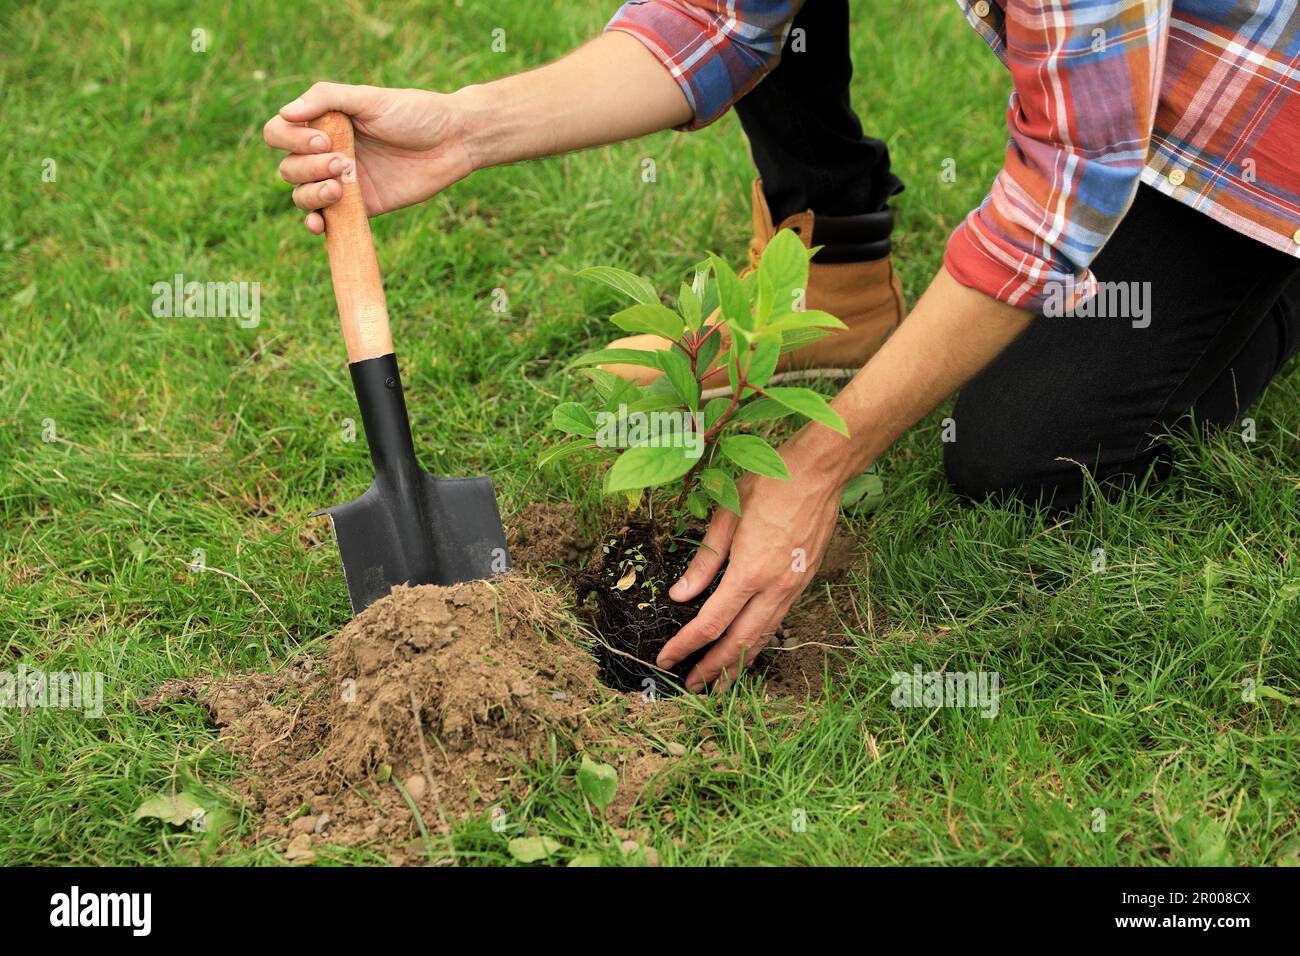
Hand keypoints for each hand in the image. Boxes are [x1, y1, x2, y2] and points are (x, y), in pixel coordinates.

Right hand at [263, 82, 473, 233]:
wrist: (453, 141)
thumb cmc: (413, 112)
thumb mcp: (369, 98)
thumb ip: (327, 99)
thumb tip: (286, 112)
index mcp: (323, 123)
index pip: (279, 133)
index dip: (289, 139)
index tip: (323, 139)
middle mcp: (326, 153)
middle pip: (288, 168)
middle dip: (307, 167)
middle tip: (343, 161)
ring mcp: (341, 183)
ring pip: (301, 195)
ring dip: (310, 194)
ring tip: (338, 188)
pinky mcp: (360, 209)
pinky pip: (327, 221)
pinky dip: (316, 224)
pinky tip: (319, 224)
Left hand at [656, 438, 844, 691]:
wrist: (818, 474)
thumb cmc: (768, 486)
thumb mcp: (725, 516)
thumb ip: (703, 562)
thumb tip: (680, 596)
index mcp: (749, 571)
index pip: (710, 622)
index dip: (686, 645)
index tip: (666, 659)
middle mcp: (773, 589)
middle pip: (738, 642)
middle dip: (712, 669)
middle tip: (691, 687)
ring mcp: (792, 589)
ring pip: (761, 638)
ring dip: (738, 664)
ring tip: (718, 685)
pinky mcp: (802, 584)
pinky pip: (776, 623)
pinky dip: (757, 643)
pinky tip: (746, 650)